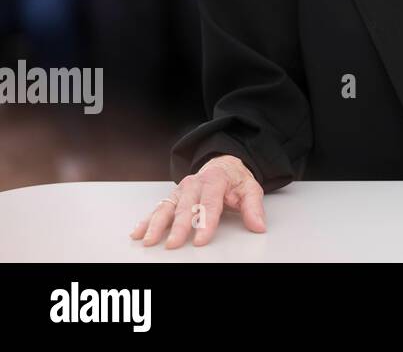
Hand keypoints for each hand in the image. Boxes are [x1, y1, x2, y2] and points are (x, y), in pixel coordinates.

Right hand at [130, 155, 265, 247]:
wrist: (222, 164)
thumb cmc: (234, 180)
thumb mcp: (250, 188)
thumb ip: (253, 207)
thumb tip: (259, 226)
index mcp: (215, 180)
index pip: (210, 204)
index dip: (205, 223)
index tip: (201, 240)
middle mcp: (194, 184)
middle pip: (185, 208)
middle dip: (179, 227)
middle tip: (173, 244)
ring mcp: (180, 191)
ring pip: (167, 208)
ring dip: (156, 224)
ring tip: (149, 240)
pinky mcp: (172, 197)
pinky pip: (157, 209)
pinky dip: (146, 220)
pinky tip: (138, 232)